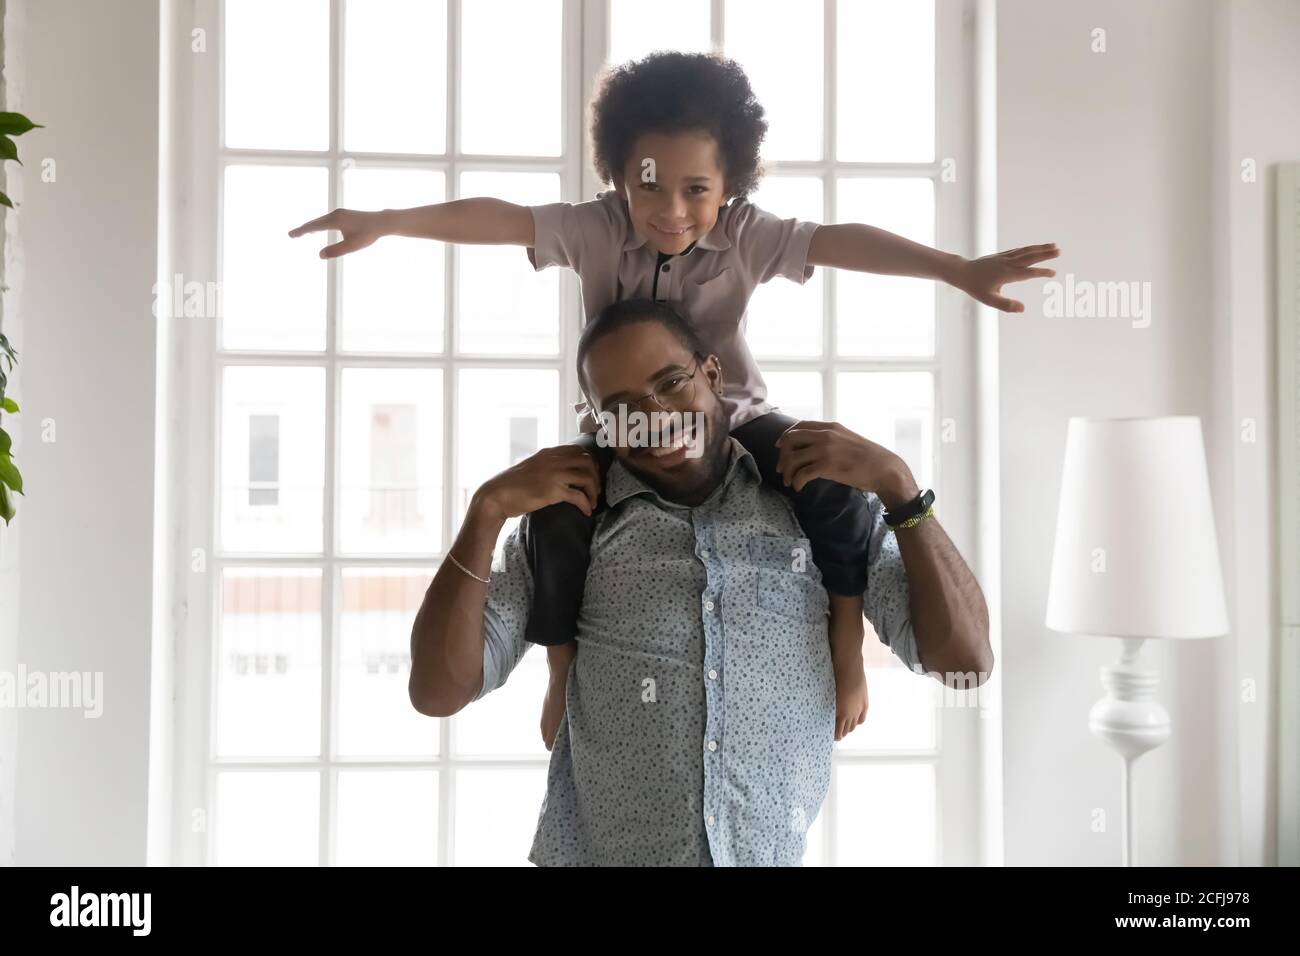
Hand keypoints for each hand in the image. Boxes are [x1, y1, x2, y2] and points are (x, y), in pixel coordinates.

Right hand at [287, 207, 386, 258]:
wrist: (381, 222)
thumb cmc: (368, 234)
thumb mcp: (352, 246)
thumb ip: (336, 251)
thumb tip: (320, 255)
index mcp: (335, 220)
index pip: (313, 226)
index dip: (302, 231)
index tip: (291, 235)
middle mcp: (335, 214)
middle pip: (315, 222)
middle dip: (303, 229)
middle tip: (291, 235)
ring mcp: (339, 213)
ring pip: (321, 220)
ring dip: (311, 227)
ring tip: (302, 233)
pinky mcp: (344, 214)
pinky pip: (327, 219)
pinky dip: (319, 224)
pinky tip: (319, 228)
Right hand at [472, 445, 600, 522]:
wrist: (496, 495)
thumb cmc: (511, 484)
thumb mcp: (531, 466)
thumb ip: (546, 465)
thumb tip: (560, 471)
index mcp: (548, 452)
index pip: (579, 450)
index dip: (590, 462)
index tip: (591, 474)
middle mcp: (553, 460)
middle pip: (588, 462)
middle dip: (596, 476)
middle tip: (595, 490)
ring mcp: (554, 475)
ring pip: (587, 478)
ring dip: (594, 492)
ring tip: (593, 502)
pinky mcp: (553, 492)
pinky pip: (579, 496)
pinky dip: (587, 504)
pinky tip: (586, 512)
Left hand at [774, 420, 917, 506]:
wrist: (885, 469)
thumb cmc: (869, 457)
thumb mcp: (848, 439)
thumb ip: (832, 439)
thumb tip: (815, 447)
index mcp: (831, 427)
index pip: (799, 426)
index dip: (786, 436)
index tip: (780, 447)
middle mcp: (825, 435)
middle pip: (791, 440)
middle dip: (782, 456)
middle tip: (782, 469)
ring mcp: (825, 450)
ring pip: (793, 459)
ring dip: (787, 472)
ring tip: (789, 482)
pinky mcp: (827, 467)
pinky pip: (802, 474)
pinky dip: (796, 482)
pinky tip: (798, 487)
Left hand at [950, 243, 1058, 312]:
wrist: (962, 272)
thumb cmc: (975, 288)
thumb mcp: (989, 300)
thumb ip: (1006, 305)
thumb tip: (1023, 309)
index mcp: (1006, 275)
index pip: (1027, 273)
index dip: (1041, 273)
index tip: (1054, 273)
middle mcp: (1007, 264)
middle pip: (1029, 257)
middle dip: (1045, 254)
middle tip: (1059, 251)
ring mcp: (1004, 258)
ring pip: (1025, 251)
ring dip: (1040, 248)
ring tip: (1054, 246)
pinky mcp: (1001, 255)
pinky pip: (1019, 250)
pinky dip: (1030, 248)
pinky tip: (1037, 248)